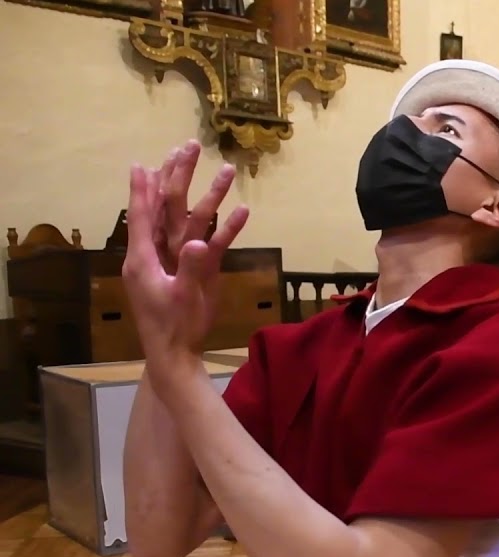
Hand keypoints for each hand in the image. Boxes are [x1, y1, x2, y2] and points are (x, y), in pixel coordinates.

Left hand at [122, 143, 248, 373]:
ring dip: (209, 196)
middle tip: (185, 148)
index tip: (142, 163)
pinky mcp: (199, 271)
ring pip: (192, 221)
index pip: (142, 216)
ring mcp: (180, 260)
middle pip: (168, 208)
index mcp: (144, 258)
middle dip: (177, 177)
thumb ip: (190, 269)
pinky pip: (214, 243)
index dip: (142, 189)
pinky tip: (243, 211)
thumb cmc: (173, 328)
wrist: (179, 353)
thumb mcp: (181, 299)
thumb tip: (199, 243)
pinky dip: (227, 227)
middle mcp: (160, 253)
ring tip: (225, 172)